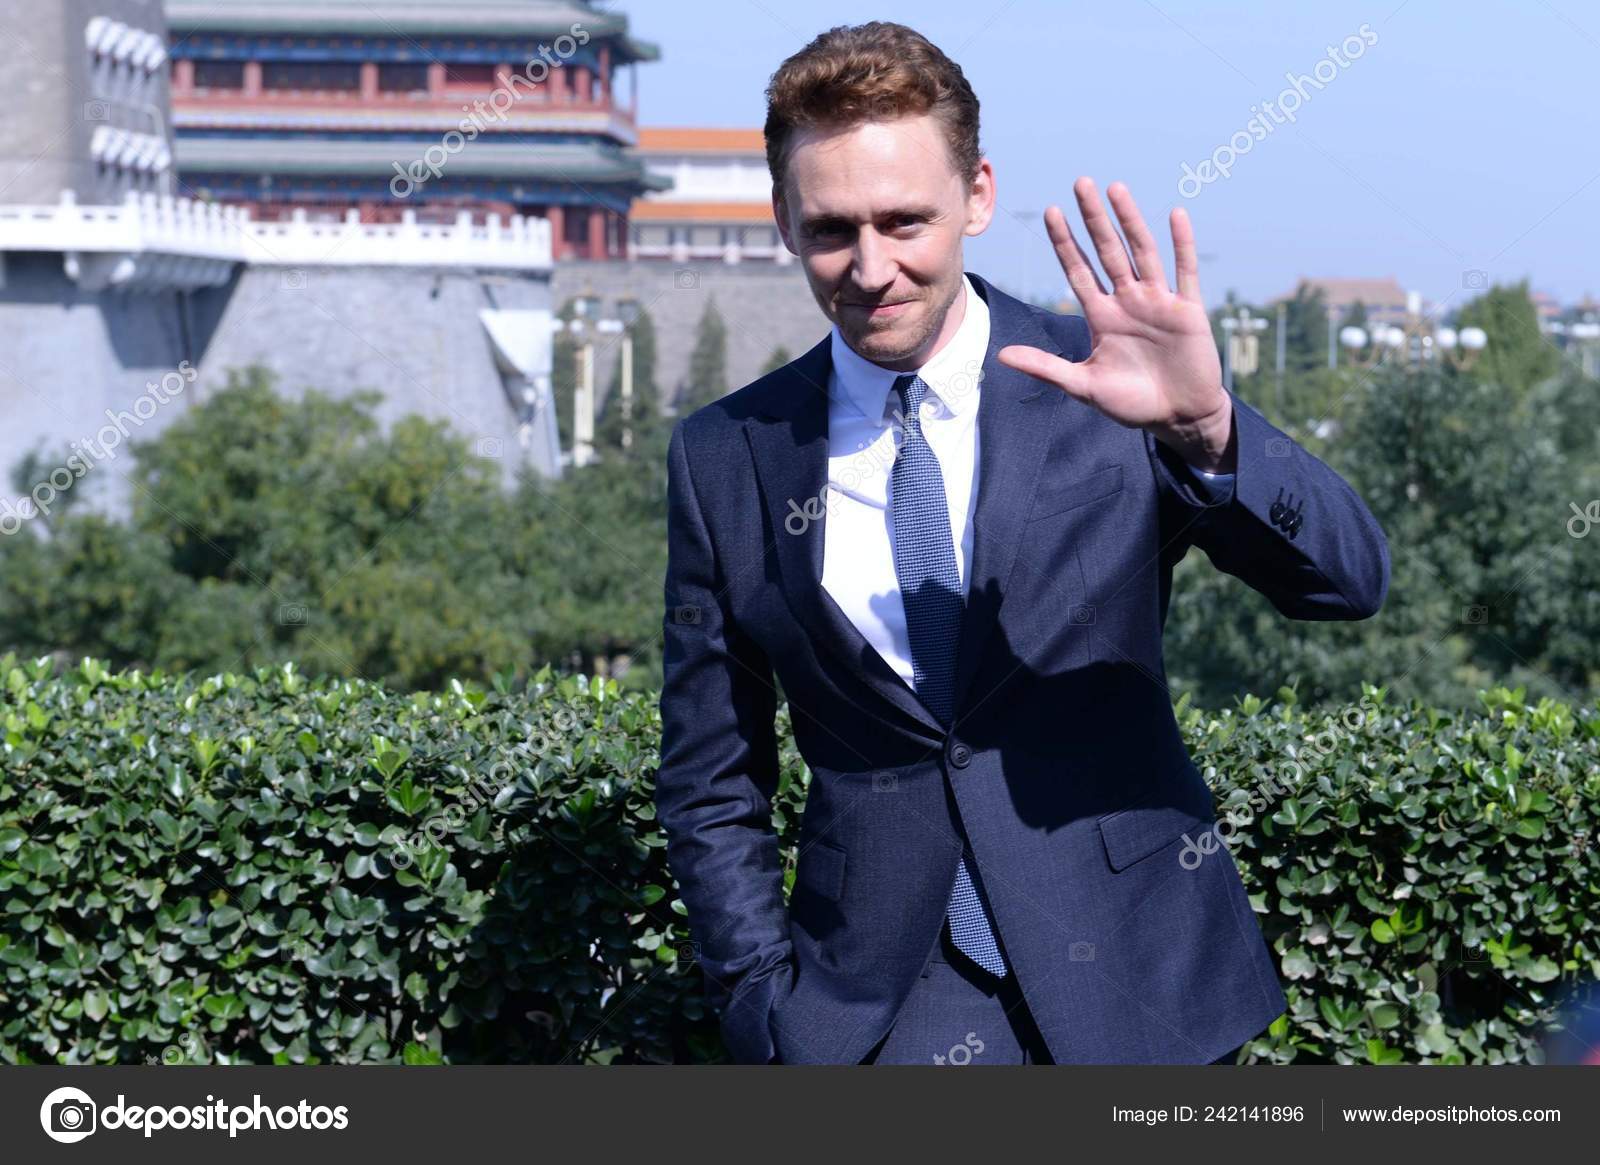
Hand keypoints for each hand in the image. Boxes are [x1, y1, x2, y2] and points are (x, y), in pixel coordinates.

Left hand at [997, 177, 1234, 471]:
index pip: (1079, 271)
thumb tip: (1001, 356)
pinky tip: (1174, 216)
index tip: (1051, 213)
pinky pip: (1184, 272)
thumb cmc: (1132, 403)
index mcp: (1102, 317)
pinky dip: (1181, 245)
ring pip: (1142, 252)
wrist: (1178, 417)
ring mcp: (1158, 302)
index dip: (1066, 243)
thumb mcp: (1084, 386)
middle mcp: (1128, 302)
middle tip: (1081, 183)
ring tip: (1116, 189)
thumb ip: (1046, 368)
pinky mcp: (1187, 311)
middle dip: (1093, 219)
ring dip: (1130, 221)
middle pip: (1107, 252)